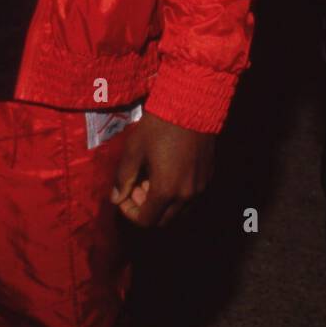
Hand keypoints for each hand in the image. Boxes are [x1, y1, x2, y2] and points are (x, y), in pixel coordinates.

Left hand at [110, 111, 215, 227]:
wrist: (192, 105)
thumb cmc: (158, 126)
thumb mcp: (134, 149)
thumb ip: (123, 177)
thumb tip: (116, 198)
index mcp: (166, 190)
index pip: (146, 221)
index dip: (130, 212)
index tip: (124, 194)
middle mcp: (186, 196)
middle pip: (163, 220)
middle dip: (146, 209)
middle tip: (137, 187)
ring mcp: (200, 187)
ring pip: (179, 211)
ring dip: (163, 204)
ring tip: (152, 179)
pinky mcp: (209, 177)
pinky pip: (191, 198)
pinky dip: (177, 195)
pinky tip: (169, 172)